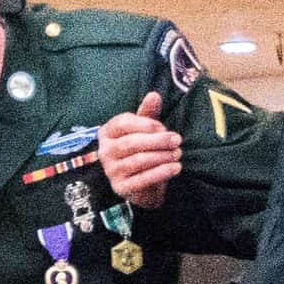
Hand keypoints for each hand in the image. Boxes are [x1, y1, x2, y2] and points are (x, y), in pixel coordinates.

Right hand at [98, 92, 179, 209]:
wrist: (140, 184)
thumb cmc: (141, 150)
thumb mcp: (144, 130)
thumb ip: (148, 113)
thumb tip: (154, 95)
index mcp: (107, 132)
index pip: (123, 123)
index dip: (146, 124)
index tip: (163, 127)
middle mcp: (105, 151)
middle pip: (131, 143)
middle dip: (158, 141)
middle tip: (177, 140)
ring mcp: (111, 171)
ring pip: (138, 161)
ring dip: (162, 156)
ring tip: (178, 154)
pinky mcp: (121, 188)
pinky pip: (143, 179)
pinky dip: (161, 172)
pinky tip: (176, 168)